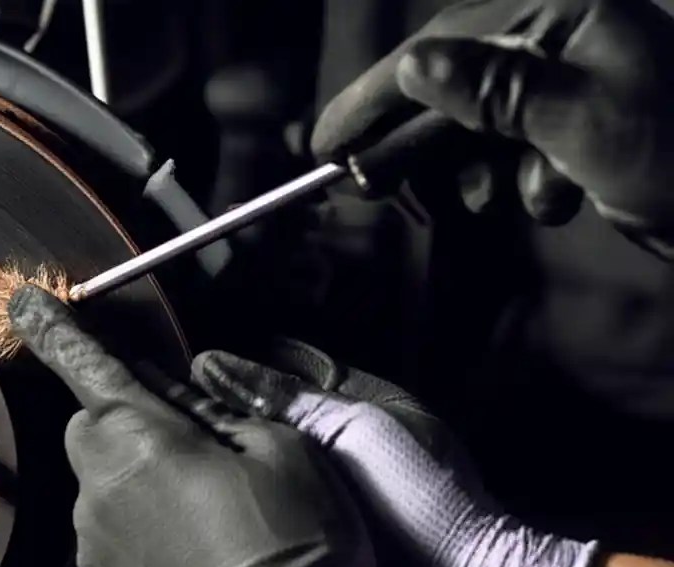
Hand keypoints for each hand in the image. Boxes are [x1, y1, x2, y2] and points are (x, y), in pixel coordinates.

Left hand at [7, 287, 375, 566]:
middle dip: (129, 419)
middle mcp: (100, 485)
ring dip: (139, 476)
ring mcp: (95, 538)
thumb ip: (218, 409)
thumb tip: (178, 386)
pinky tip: (193, 546)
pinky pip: (111, 528)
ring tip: (210, 510)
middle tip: (196, 440)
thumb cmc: (292, 546)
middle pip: (93, 426)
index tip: (26, 301)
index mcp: (141, 435)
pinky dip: (140, 523)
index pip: (83, 364)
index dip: (53, 328)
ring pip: (103, 480)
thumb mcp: (282, 452)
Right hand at [191, 341, 602, 566]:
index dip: (242, 374)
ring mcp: (331, 495)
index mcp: (361, 406)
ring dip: (232, 469)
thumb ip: (287, 397)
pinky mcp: (320, 540)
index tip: (191, 374)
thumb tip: (211, 363)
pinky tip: (205, 507)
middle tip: (174, 419)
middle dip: (230, 422)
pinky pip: (273, 515)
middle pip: (273, 422)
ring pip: (268, 469)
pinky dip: (245, 511)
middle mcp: (342, 446)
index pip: (287, 376)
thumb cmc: (420, 497)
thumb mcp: (352, 430)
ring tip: (179, 460)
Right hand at [313, 0, 673, 258]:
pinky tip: (547, 201)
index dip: (374, 97)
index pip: (442, 48)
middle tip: (361, 186)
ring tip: (481, 203)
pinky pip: (519, 148)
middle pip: (452, 85)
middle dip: (412, 141)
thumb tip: (415, 66)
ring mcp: (573, 82)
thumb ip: (495, 92)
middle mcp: (560, 39)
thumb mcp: (585, 122)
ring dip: (472, 169)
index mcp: (561, 16)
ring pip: (481, 124)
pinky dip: (521, 180)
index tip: (324, 143)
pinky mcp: (583, 125)